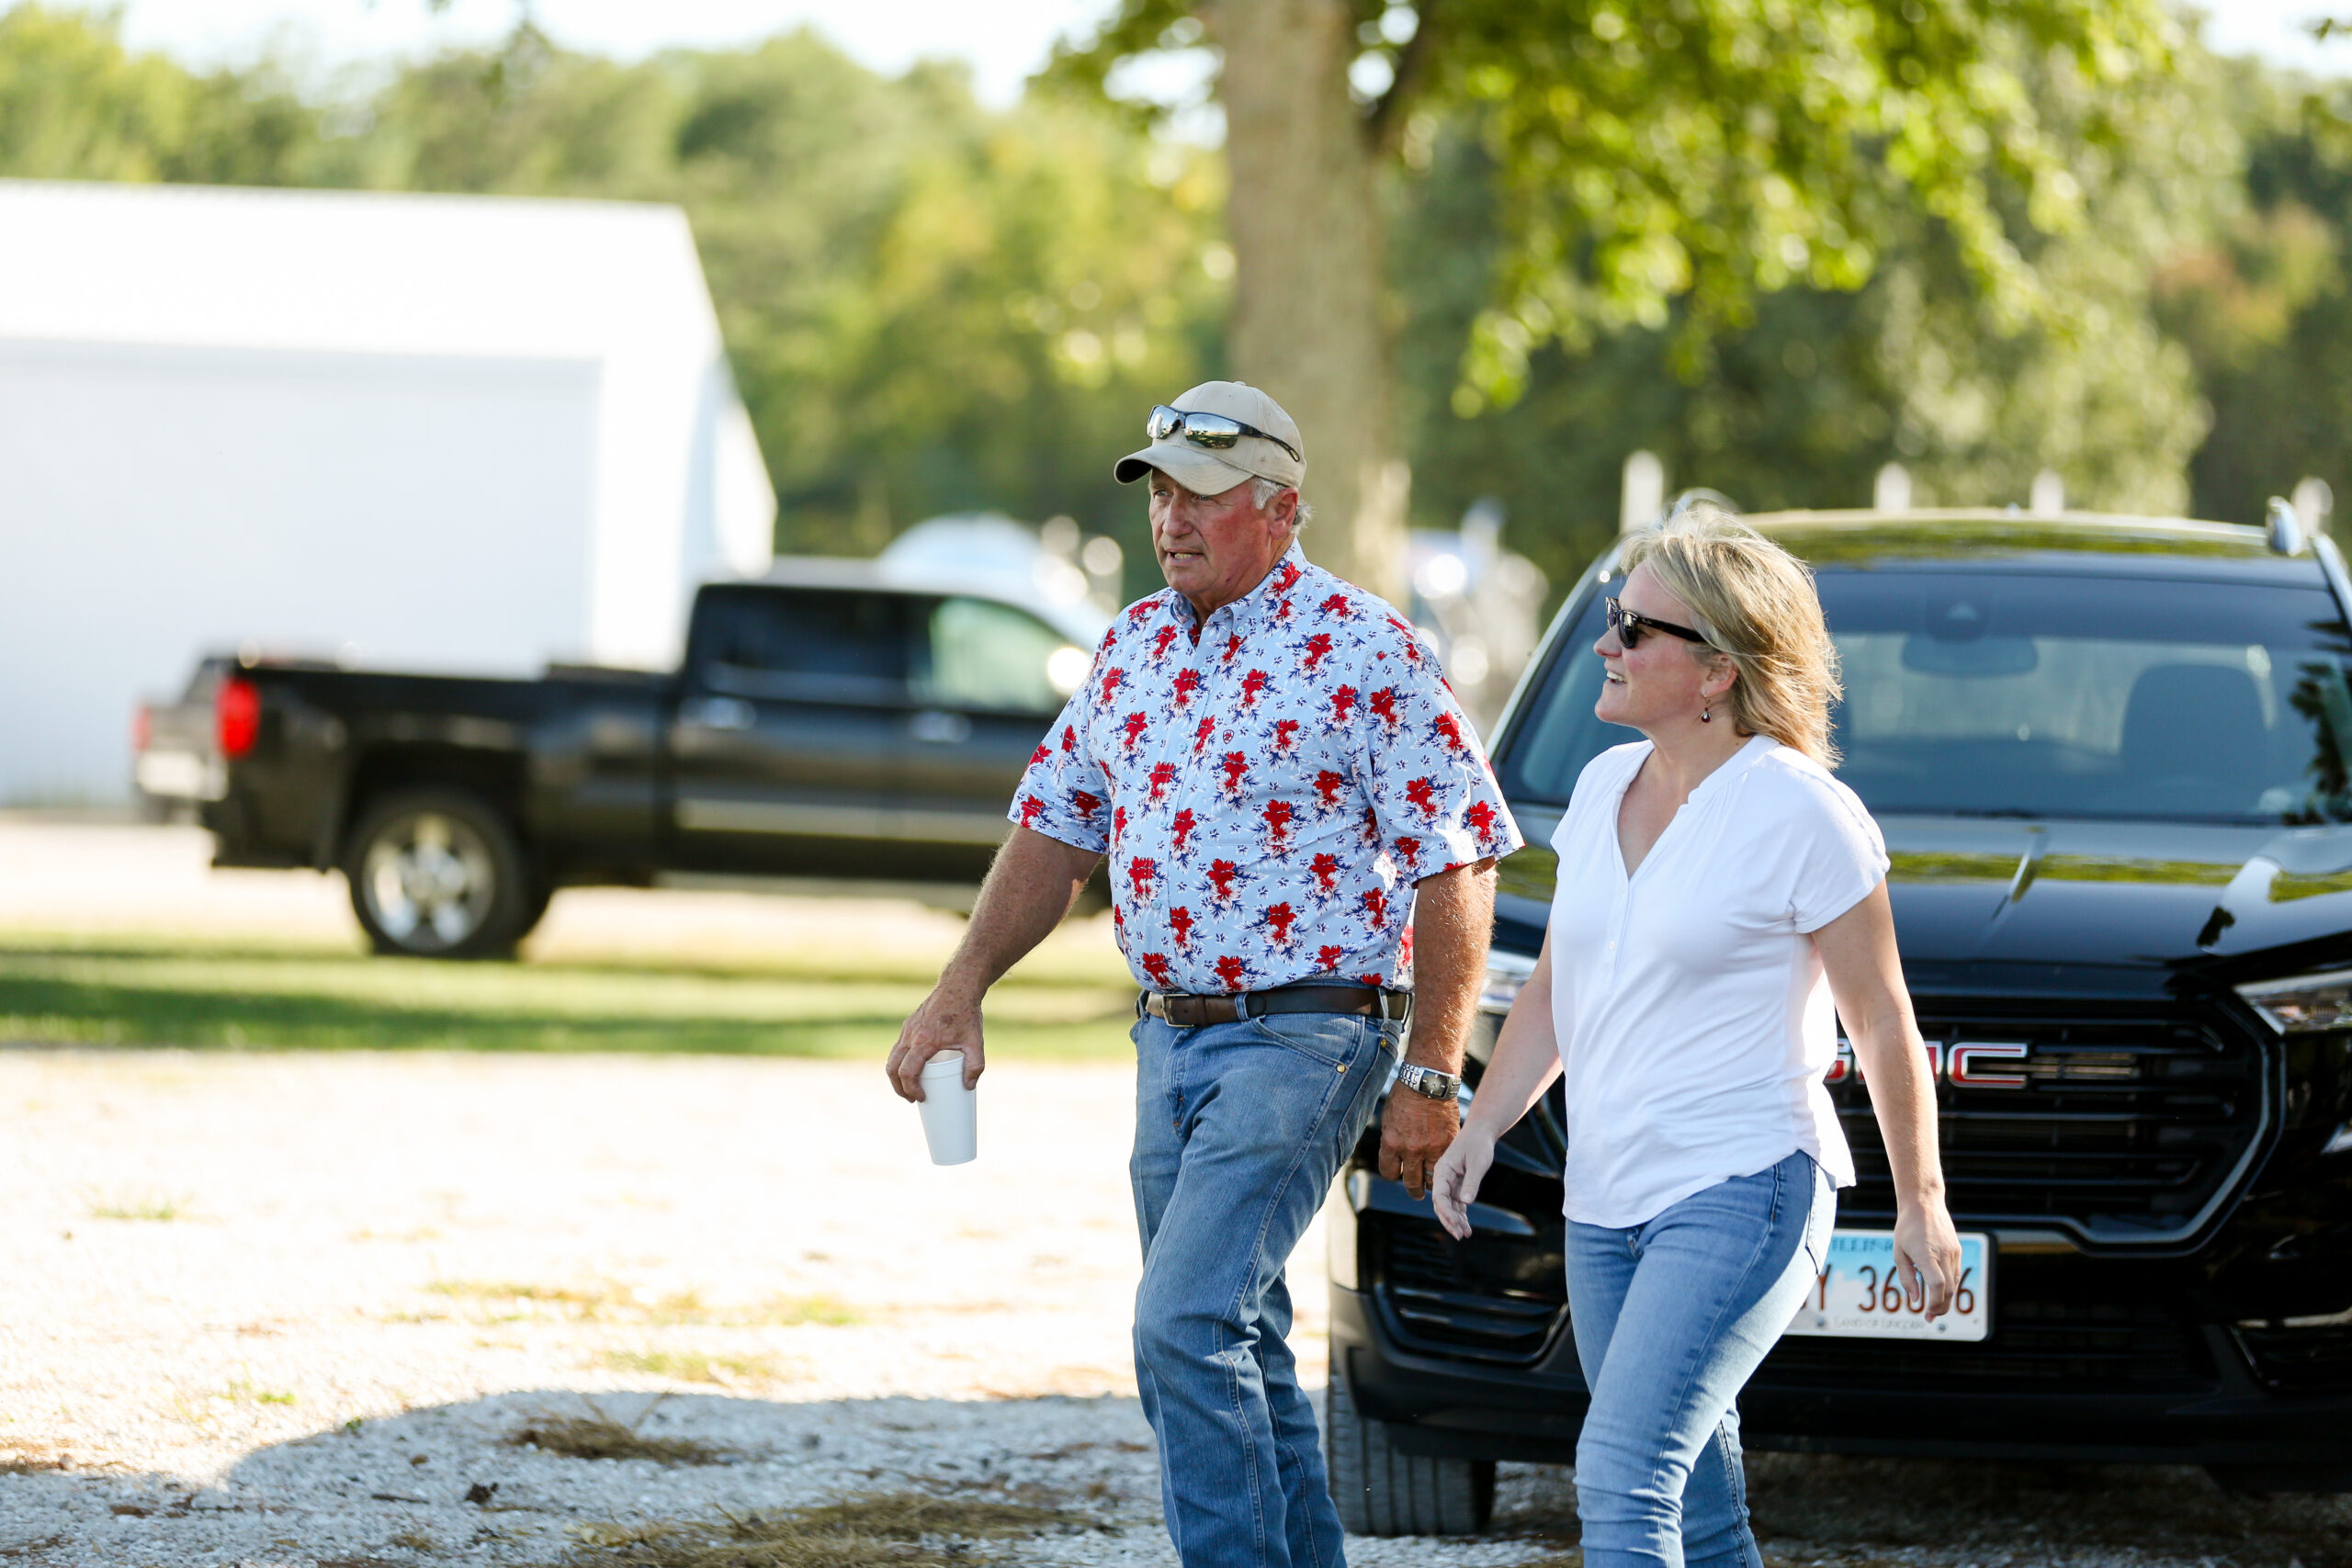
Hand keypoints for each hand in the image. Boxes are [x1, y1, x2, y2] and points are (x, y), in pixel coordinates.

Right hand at [887, 986, 984, 1101]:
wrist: (958, 987)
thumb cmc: (966, 1014)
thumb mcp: (975, 1042)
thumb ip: (975, 1065)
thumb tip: (968, 1086)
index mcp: (924, 1041)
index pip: (907, 1072)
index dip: (911, 1089)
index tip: (921, 1097)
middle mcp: (911, 1035)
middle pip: (892, 1068)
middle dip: (899, 1088)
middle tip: (912, 1099)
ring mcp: (907, 1029)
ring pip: (892, 1058)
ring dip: (897, 1076)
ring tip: (910, 1087)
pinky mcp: (908, 1025)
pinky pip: (898, 1048)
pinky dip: (900, 1062)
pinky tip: (912, 1067)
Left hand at [1379, 1089, 1459, 1201]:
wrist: (1428, 1081)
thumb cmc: (1405, 1096)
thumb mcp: (1388, 1120)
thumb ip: (1391, 1141)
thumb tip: (1392, 1157)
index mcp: (1392, 1143)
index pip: (1390, 1173)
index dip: (1393, 1174)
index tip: (1397, 1174)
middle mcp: (1411, 1149)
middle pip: (1411, 1182)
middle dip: (1414, 1190)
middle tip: (1417, 1193)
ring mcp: (1431, 1147)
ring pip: (1432, 1179)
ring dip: (1431, 1184)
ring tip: (1432, 1185)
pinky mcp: (1448, 1143)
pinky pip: (1446, 1163)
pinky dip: (1445, 1167)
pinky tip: (1443, 1166)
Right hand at [1429, 1126, 1493, 1240]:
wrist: (1481, 1132)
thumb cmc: (1478, 1143)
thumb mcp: (1477, 1162)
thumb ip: (1471, 1182)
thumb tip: (1465, 1202)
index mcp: (1442, 1171)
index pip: (1439, 1197)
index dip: (1446, 1212)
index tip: (1457, 1224)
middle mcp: (1443, 1178)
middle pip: (1441, 1205)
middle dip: (1449, 1221)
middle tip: (1460, 1235)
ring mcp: (1450, 1183)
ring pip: (1449, 1207)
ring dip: (1456, 1221)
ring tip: (1466, 1234)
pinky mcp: (1458, 1185)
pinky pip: (1457, 1204)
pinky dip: (1461, 1215)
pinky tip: (1467, 1227)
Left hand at [1893, 1194, 1963, 1319]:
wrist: (1924, 1204)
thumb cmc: (1907, 1229)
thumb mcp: (1898, 1252)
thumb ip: (1906, 1277)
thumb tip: (1915, 1300)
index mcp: (1927, 1255)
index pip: (1937, 1285)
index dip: (1934, 1303)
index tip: (1927, 1313)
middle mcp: (1944, 1255)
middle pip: (1948, 1289)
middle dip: (1941, 1307)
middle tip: (1930, 1317)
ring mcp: (1953, 1252)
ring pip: (1954, 1283)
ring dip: (1946, 1299)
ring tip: (1934, 1307)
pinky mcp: (1957, 1250)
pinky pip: (1956, 1273)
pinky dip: (1949, 1286)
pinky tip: (1939, 1291)